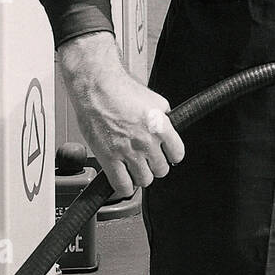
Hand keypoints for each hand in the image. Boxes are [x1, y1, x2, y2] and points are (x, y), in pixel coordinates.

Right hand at [58, 32, 184, 198]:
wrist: (96, 87)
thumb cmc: (121, 89)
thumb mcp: (155, 101)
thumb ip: (165, 120)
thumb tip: (169, 132)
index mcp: (160, 127)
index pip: (177, 154)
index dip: (171, 155)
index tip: (166, 154)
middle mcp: (146, 141)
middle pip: (161, 170)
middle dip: (155, 165)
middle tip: (148, 159)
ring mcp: (127, 152)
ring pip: (144, 180)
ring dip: (141, 175)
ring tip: (135, 167)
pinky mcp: (108, 158)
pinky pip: (122, 185)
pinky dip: (125, 187)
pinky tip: (125, 180)